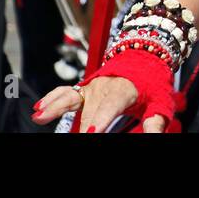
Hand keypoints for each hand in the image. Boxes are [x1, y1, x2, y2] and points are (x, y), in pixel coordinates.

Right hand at [34, 76, 167, 132]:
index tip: (94, 133)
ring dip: (55, 108)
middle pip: (91, 111)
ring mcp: (92, 87)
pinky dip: (51, 99)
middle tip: (84, 136)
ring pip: (72, 98)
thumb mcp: (160, 103)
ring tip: (40, 117)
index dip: (101, 119)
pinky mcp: (84, 89)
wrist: (145, 60)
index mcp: (125, 89)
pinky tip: (38, 109)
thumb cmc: (152, 85)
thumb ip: (155, 122)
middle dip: (84, 128)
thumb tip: (154, 137)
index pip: (111, 105)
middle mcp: (105, 86)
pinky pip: (65, 92)